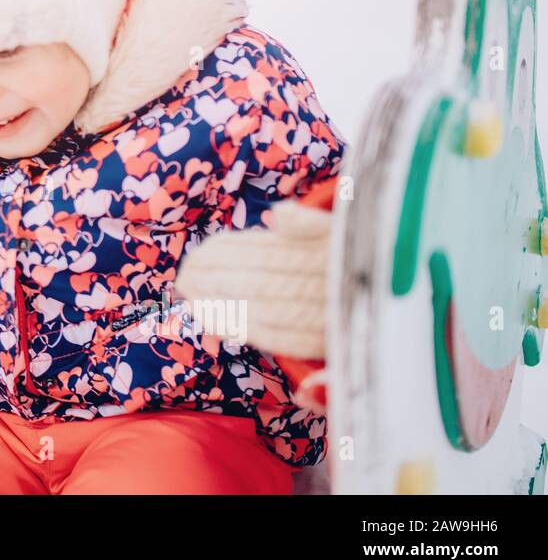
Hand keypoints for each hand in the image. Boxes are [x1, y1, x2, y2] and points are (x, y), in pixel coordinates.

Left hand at [175, 199, 330, 358]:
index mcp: (333, 252)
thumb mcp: (334, 229)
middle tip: (183, 276)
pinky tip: (211, 319)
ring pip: (265, 312)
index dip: (229, 254)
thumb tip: (278, 215)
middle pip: (262, 284)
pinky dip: (240, 329)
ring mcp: (329, 319)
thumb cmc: (344, 255)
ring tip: (189, 296)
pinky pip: (276, 340)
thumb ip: (306, 222)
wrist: (377, 295)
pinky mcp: (324, 345)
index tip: (198, 253)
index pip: (269, 253)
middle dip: (215, 280)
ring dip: (219, 305)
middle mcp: (332, 287)